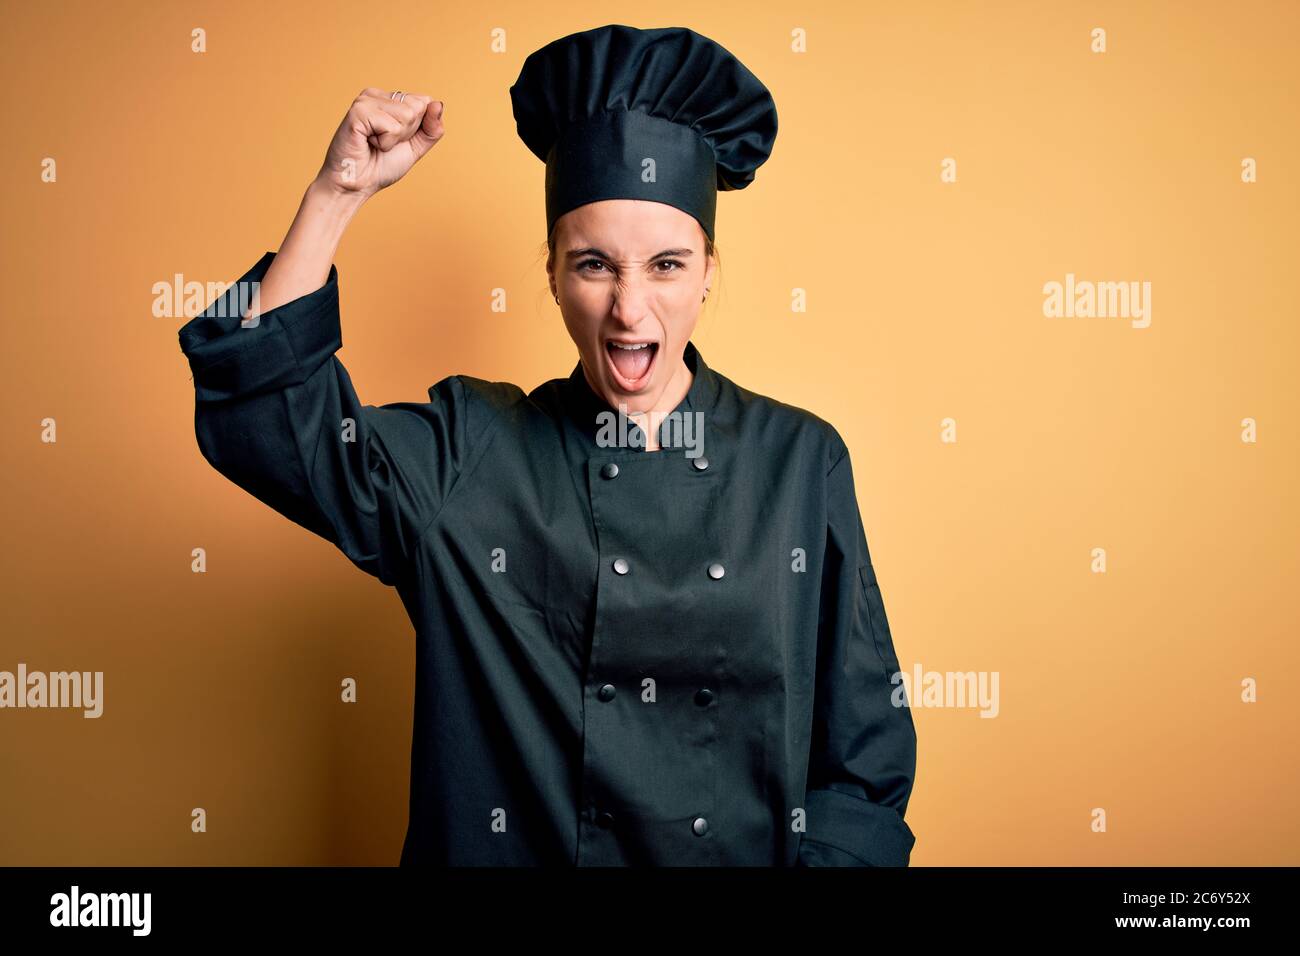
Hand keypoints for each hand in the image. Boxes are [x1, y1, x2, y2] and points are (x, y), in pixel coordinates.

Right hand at [314, 88, 444, 199]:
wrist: (356, 185)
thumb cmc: (381, 166)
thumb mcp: (416, 147)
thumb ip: (431, 128)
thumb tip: (438, 104)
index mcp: (389, 99)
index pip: (424, 102)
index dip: (417, 129)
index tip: (396, 140)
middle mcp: (376, 95)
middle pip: (417, 107)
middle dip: (407, 133)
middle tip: (384, 143)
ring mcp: (365, 100)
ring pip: (407, 115)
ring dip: (395, 139)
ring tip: (375, 143)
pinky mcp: (358, 111)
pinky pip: (392, 126)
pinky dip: (385, 143)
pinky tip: (368, 143)